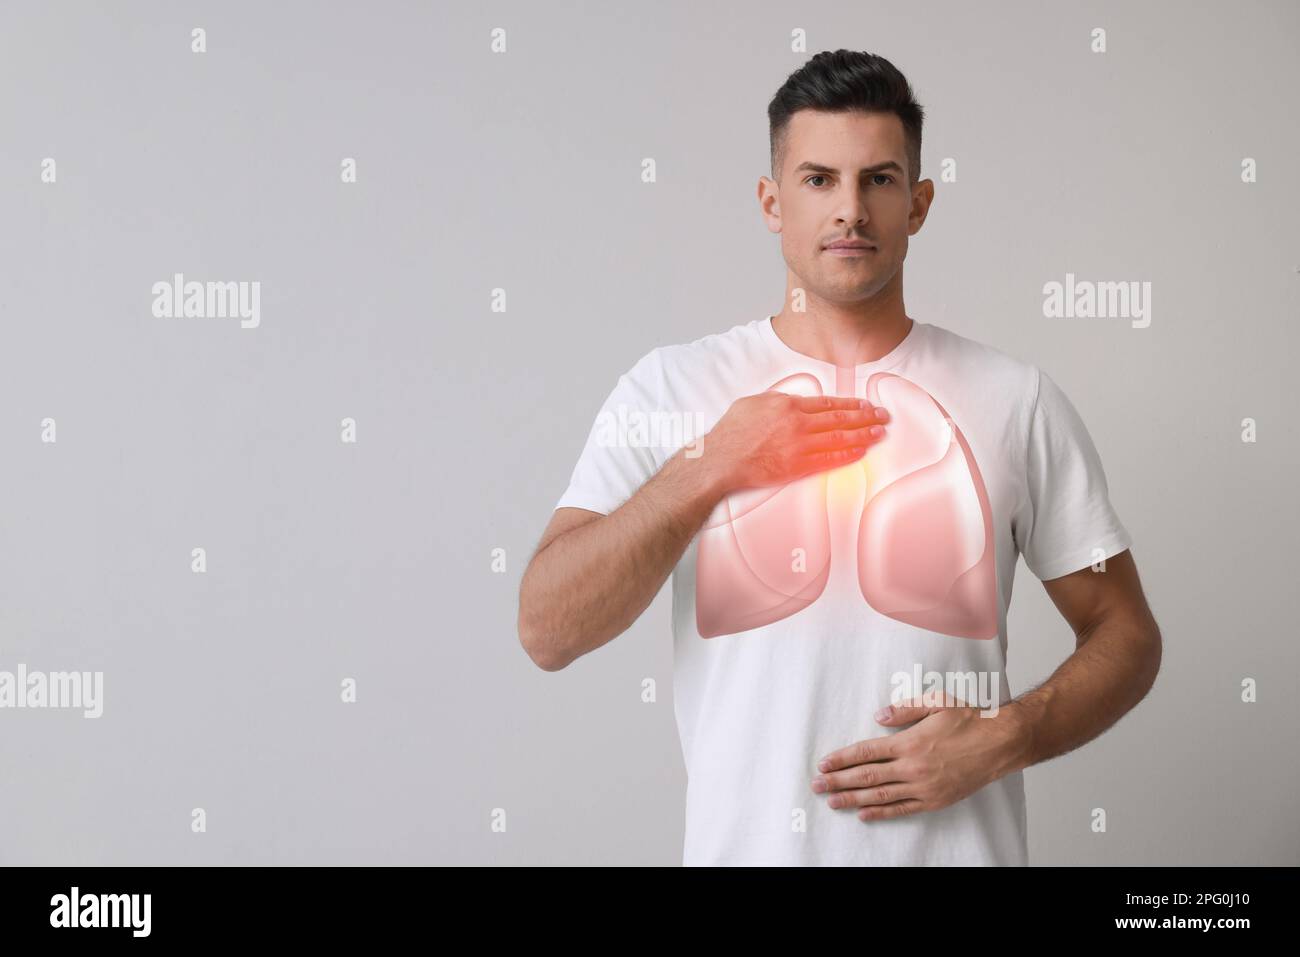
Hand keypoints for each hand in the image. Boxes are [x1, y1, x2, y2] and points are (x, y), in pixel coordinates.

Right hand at [701, 393, 889, 492]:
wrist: (719, 460)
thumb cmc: (730, 433)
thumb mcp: (753, 403)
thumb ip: (776, 400)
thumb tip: (792, 401)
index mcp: (787, 404)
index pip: (828, 403)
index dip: (850, 404)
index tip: (866, 405)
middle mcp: (797, 423)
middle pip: (839, 419)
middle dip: (865, 417)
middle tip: (883, 417)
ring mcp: (799, 446)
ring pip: (839, 438)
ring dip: (863, 435)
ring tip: (879, 433)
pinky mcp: (797, 466)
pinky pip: (829, 460)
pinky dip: (847, 455)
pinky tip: (861, 452)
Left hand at [809, 691, 1027, 820]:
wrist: (1002, 743)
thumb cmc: (970, 719)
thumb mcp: (937, 702)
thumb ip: (905, 709)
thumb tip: (878, 716)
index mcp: (910, 742)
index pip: (866, 752)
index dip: (842, 759)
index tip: (824, 763)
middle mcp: (913, 767)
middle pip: (867, 776)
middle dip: (839, 781)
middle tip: (817, 785)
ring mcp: (924, 787)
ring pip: (881, 796)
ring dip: (853, 799)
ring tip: (832, 801)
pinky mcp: (935, 800)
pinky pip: (902, 809)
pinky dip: (881, 813)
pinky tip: (864, 814)